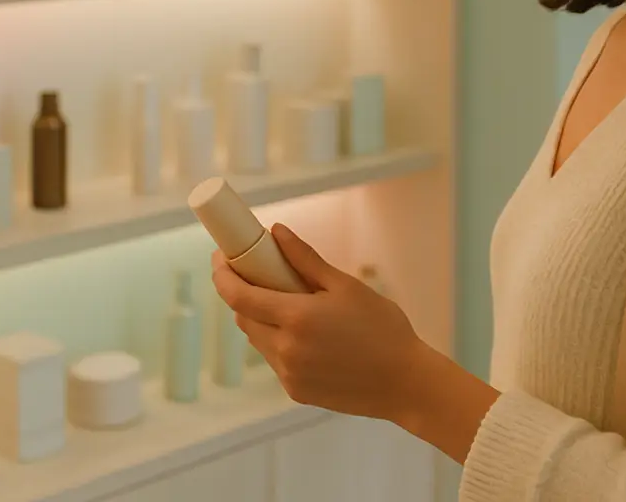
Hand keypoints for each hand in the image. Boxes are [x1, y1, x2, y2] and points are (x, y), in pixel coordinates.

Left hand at [211, 224, 428, 422]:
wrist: (405, 383)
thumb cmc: (382, 328)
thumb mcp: (345, 286)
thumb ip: (305, 260)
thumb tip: (276, 232)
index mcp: (296, 318)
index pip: (238, 295)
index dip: (222, 274)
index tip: (220, 256)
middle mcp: (285, 350)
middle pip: (243, 316)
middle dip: (244, 292)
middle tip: (261, 274)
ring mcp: (288, 374)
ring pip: (257, 338)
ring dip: (262, 317)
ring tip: (291, 304)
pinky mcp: (295, 391)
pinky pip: (275, 359)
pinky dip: (279, 341)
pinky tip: (307, 335)